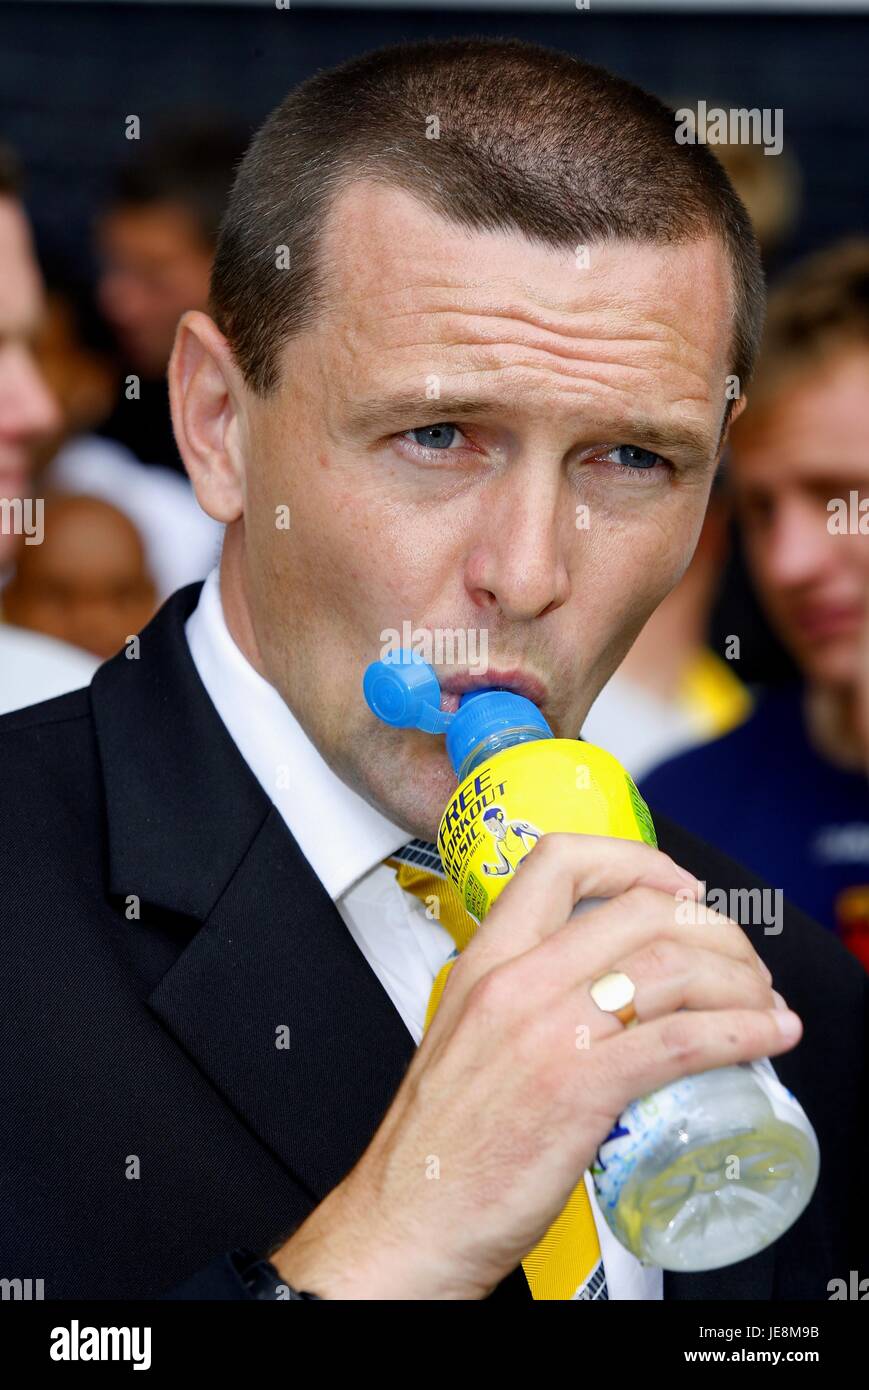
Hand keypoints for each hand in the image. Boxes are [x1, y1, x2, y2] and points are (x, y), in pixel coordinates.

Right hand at [273, 834, 799, 1298]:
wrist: (408, 1219)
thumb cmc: (438, 1142)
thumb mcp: (467, 1036)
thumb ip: (523, 1000)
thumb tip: (599, 990)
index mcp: (484, 961)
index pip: (560, 861)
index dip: (636, 860)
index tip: (678, 888)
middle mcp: (517, 982)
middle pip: (641, 909)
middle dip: (712, 928)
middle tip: (739, 962)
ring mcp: (550, 1032)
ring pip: (672, 965)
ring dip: (739, 980)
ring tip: (762, 1003)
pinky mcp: (581, 1090)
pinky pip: (682, 1040)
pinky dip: (742, 1032)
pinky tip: (767, 1037)